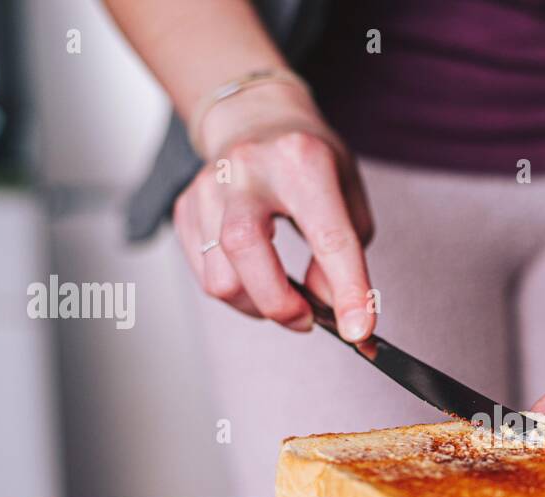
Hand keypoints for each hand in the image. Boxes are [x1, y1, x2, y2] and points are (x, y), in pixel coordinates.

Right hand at [172, 84, 374, 338]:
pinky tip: (256, 278)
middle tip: (307, 318)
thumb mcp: (349, 194)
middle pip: (246, 250)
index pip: (328, 236)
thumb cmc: (310, 159)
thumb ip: (347, 253)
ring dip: (257, 305)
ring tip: (282, 296)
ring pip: (220, 276)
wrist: (256, 117)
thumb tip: (329, 306)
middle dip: (281, 304)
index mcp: (301, 160)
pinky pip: (205, 275)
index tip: (358, 331)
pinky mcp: (186, 206)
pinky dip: (236, 293)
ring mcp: (208, 186)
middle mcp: (247, 168)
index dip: (348, 291)